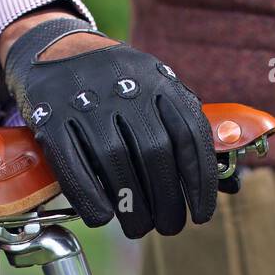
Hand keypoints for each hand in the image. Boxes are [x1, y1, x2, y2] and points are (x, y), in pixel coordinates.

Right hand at [1, 14, 217, 238]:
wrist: (50, 46)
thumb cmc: (113, 83)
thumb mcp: (151, 86)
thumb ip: (181, 124)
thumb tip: (224, 180)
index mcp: (157, 79)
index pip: (190, 134)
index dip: (200, 181)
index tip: (201, 214)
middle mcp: (124, 85)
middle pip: (154, 153)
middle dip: (167, 201)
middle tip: (169, 227)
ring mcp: (85, 100)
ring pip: (115, 162)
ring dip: (131, 206)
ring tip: (138, 227)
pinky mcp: (50, 115)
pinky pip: (73, 164)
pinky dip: (90, 197)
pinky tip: (103, 216)